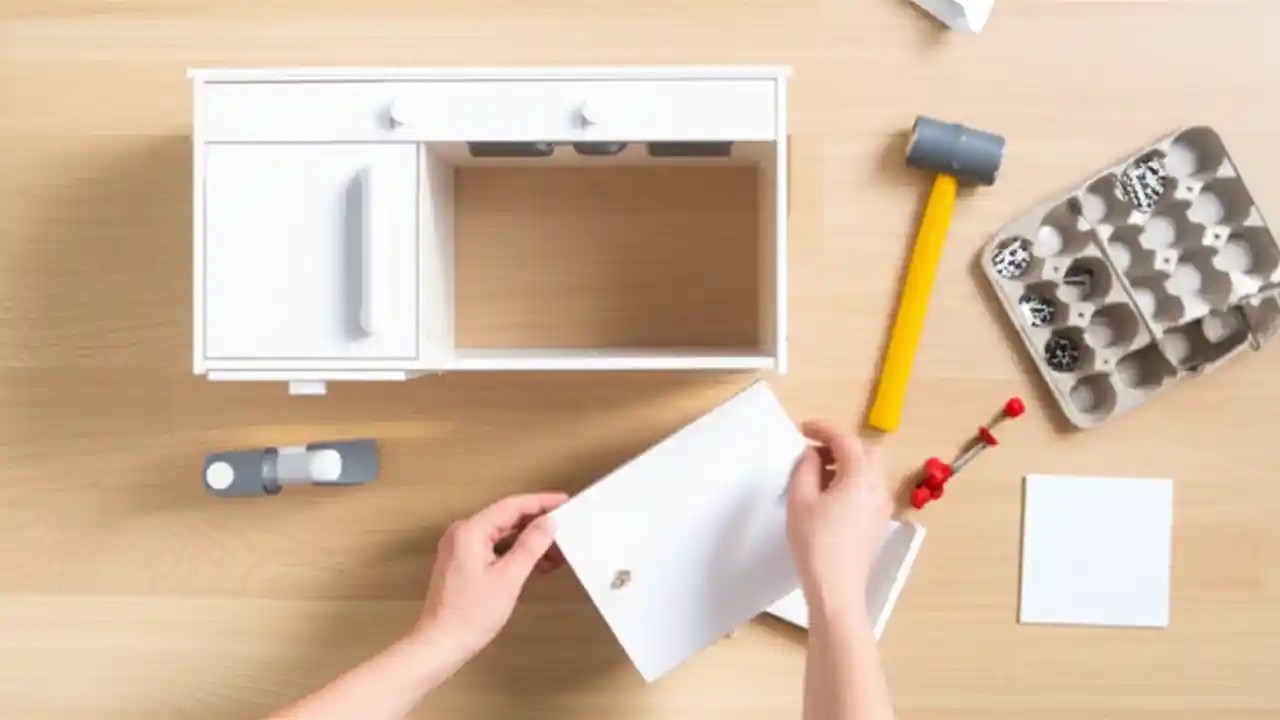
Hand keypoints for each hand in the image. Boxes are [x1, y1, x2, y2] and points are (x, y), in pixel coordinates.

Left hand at [415, 492, 568, 657]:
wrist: (441, 643)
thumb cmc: (470, 615)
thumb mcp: (508, 578)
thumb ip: (531, 546)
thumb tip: (549, 522)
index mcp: (470, 531)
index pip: (512, 506)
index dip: (541, 502)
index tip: (564, 501)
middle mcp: (462, 533)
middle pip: (507, 518)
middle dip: (537, 524)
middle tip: (566, 529)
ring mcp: (461, 547)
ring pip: (502, 534)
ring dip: (529, 542)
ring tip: (557, 552)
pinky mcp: (463, 562)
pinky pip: (494, 548)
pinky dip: (515, 553)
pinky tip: (537, 564)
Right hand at [786, 420, 890, 620]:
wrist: (836, 588)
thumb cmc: (815, 544)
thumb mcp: (801, 500)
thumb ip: (806, 469)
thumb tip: (812, 456)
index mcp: (860, 477)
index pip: (846, 439)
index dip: (824, 428)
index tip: (803, 428)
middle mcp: (878, 487)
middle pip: (866, 450)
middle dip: (840, 443)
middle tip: (813, 449)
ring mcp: (882, 505)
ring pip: (870, 469)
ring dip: (847, 462)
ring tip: (818, 472)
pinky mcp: (878, 521)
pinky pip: (869, 487)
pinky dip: (852, 479)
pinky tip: (830, 493)